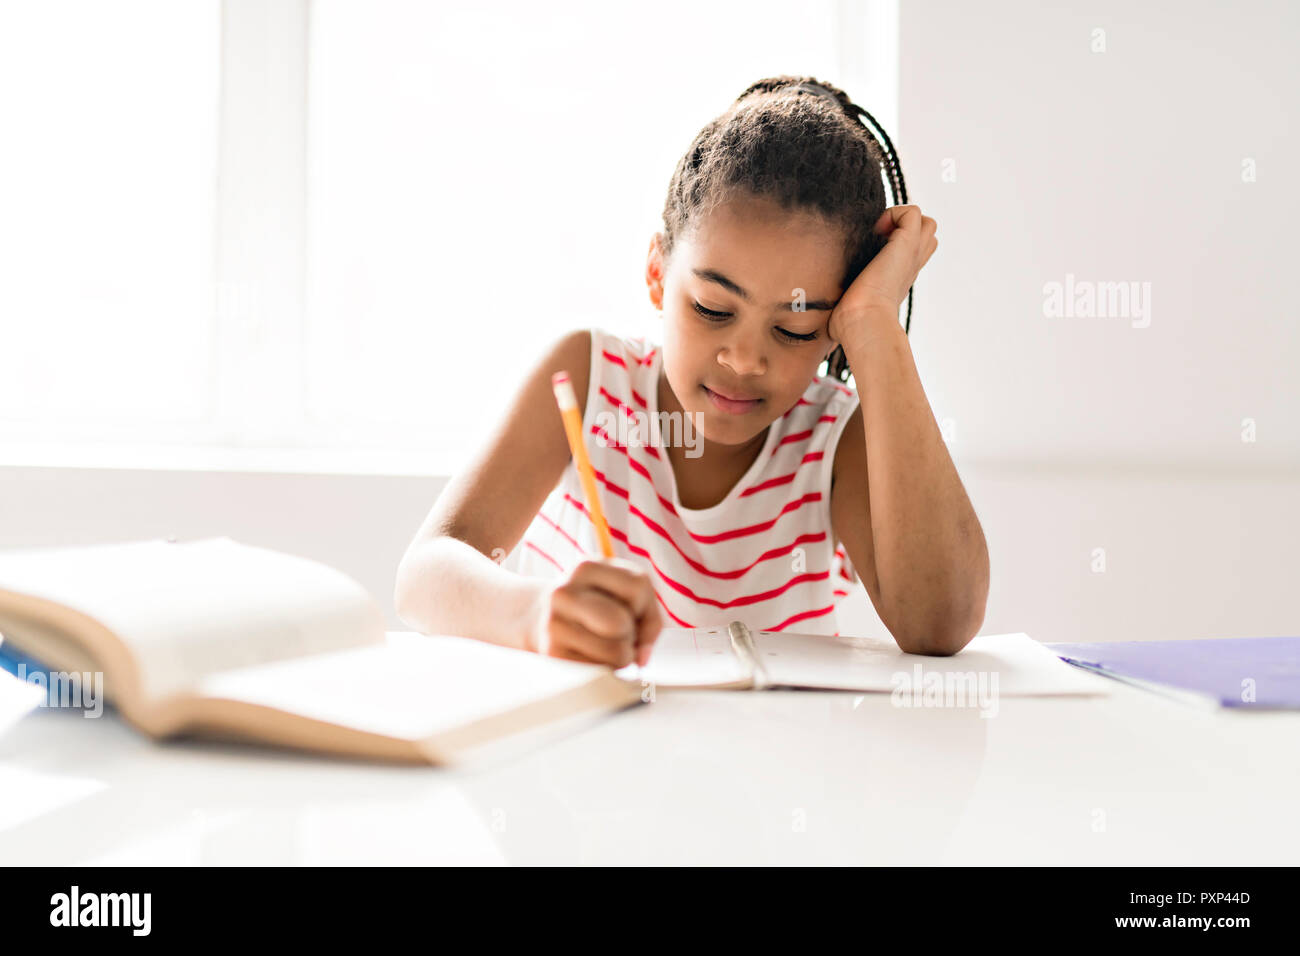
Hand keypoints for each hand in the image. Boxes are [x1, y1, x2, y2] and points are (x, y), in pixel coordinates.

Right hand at [526, 557, 662, 667]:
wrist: (543, 619)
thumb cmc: (596, 606)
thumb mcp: (622, 594)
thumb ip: (649, 619)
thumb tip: (642, 658)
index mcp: (586, 567)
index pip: (638, 587)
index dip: (645, 606)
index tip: (632, 610)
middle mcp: (564, 593)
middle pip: (621, 622)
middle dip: (632, 634)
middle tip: (620, 633)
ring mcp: (554, 625)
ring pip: (616, 651)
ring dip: (623, 656)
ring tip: (608, 645)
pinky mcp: (553, 655)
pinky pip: (601, 670)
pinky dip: (607, 669)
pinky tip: (595, 657)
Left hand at [827, 205, 937, 345]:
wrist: (861, 320)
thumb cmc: (849, 324)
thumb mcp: (846, 309)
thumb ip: (840, 303)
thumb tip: (815, 322)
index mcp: (898, 278)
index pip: (912, 253)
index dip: (896, 243)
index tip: (871, 249)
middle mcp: (909, 266)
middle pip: (927, 236)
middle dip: (905, 228)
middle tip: (878, 238)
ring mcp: (911, 254)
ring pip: (927, 223)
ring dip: (903, 219)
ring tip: (879, 232)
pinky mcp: (907, 243)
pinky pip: (913, 212)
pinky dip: (895, 212)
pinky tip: (876, 229)